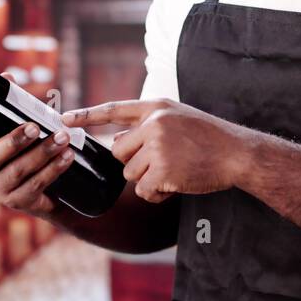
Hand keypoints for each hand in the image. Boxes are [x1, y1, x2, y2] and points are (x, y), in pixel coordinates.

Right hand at [0, 74, 73, 217]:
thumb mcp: (14, 128)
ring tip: (62, 138)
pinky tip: (67, 156)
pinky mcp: (19, 202)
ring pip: (18, 172)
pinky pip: (36, 185)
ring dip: (42, 153)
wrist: (43, 190)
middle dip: (12, 142)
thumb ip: (9, 104)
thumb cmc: (24, 150)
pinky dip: (54, 168)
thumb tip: (8, 78)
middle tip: (34, 127)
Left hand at [61, 98, 252, 202]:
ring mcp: (158, 146)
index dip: (86, 115)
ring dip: (148, 179)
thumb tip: (117, 144)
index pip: (114, 110)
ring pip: (129, 173)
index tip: (63, 119)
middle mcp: (154, 123)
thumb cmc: (210, 138)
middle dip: (135, 163)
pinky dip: (157, 193)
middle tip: (164, 161)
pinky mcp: (163, 170)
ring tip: (175, 171)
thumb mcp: (179, 118)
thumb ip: (150, 125)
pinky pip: (144, 190)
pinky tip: (176, 184)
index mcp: (156, 107)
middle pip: (119, 152)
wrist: (237, 153)